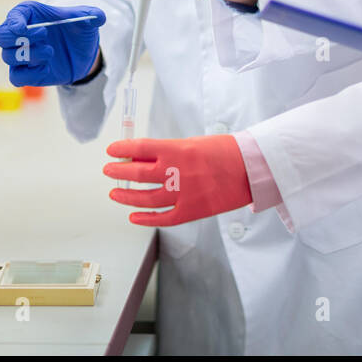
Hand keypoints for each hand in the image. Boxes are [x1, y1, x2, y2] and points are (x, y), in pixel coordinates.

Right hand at [0, 1, 104, 86]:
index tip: (23, 27)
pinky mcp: (26, 73)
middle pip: (0, 35)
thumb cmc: (78, 31)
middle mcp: (21, 34)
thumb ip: (92, 16)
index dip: (14, 21)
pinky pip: (16, 77)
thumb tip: (99, 17)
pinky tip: (46, 69)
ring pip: (8, 57)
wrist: (82, 54)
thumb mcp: (88, 21)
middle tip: (42, 35)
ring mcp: (21, 54)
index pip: (14, 14)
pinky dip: (29, 74)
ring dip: (30, 54)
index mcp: (31, 14)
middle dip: (16, 37)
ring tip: (51, 52)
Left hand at [103, 135, 251, 225]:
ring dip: (126, 197)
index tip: (112, 151)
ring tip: (115, 194)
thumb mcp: (193, 143)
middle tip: (109, 171)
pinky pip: (163, 218)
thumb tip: (143, 157)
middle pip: (137, 174)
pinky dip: (146, 219)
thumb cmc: (225, 151)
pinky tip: (134, 217)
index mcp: (177, 150)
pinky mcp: (192, 211)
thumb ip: (168, 151)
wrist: (252, 169)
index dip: (122, 150)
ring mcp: (183, 194)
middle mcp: (176, 172)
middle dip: (118, 172)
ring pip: (145, 199)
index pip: (140, 148)